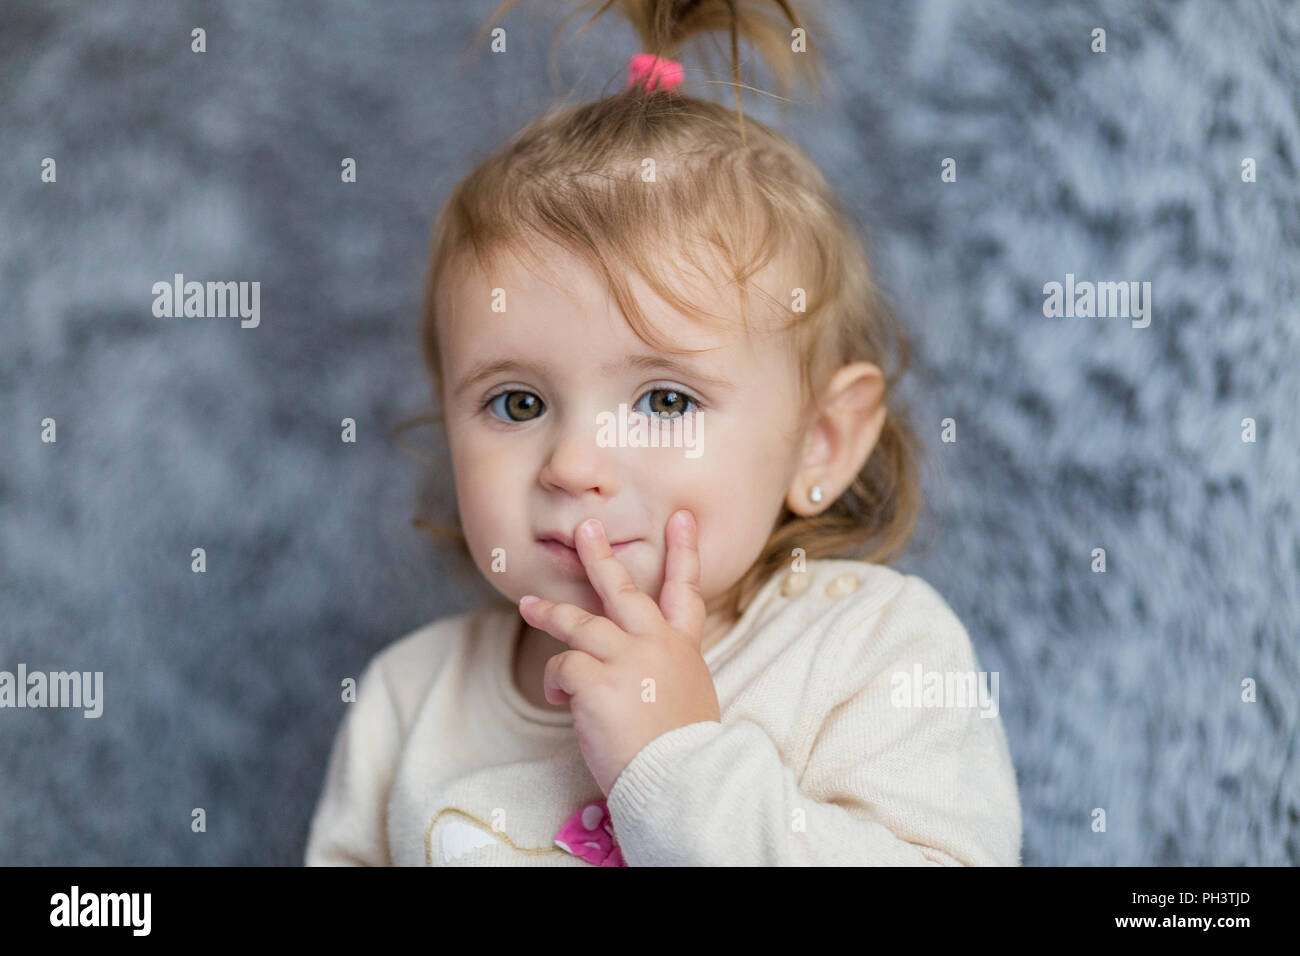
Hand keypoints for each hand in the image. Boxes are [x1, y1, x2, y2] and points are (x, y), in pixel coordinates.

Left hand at [518, 509, 720, 796]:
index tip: (681, 518)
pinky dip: (555, 684)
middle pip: (624, 590)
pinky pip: (562, 667)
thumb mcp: (687, 697)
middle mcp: (656, 645)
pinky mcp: (597, 680)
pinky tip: (559, 701)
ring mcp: (627, 658)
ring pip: (579, 624)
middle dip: (600, 557)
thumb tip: (637, 670)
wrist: (683, 781)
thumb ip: (664, 670)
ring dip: (550, 613)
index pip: (686, 591)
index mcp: (682, 649)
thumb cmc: (682, 751)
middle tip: (584, 529)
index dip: (684, 552)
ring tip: (529, 605)